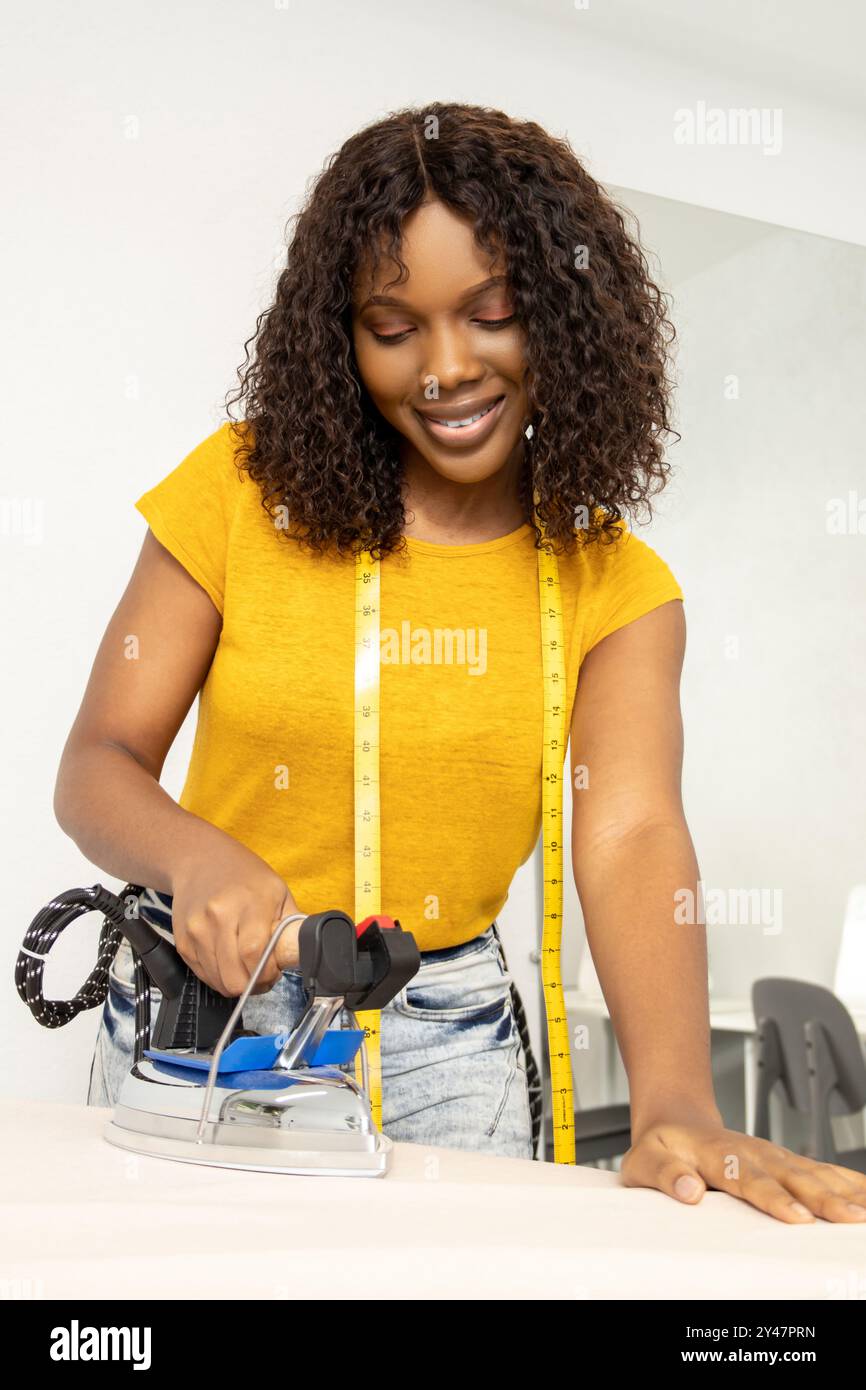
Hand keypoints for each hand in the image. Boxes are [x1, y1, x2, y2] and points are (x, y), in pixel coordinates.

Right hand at [169, 838, 304, 996]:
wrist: (200, 860)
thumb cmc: (245, 876)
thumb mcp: (278, 891)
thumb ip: (290, 926)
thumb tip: (299, 954)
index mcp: (249, 903)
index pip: (254, 953)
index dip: (266, 973)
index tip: (274, 972)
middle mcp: (218, 916)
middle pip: (233, 977)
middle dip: (253, 985)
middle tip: (262, 974)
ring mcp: (197, 930)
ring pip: (218, 982)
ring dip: (235, 983)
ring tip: (246, 966)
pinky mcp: (182, 942)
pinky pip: (203, 975)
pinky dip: (218, 976)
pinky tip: (228, 960)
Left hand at [621, 1113, 865, 1223]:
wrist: (675, 1119)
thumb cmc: (660, 1146)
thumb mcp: (644, 1160)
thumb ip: (665, 1175)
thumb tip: (689, 1190)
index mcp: (717, 1154)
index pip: (749, 1178)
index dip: (774, 1197)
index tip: (797, 1216)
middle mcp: (752, 1153)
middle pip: (792, 1177)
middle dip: (823, 1198)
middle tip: (850, 1218)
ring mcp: (773, 1156)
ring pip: (814, 1173)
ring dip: (843, 1191)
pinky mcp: (786, 1163)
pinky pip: (822, 1171)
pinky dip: (849, 1182)